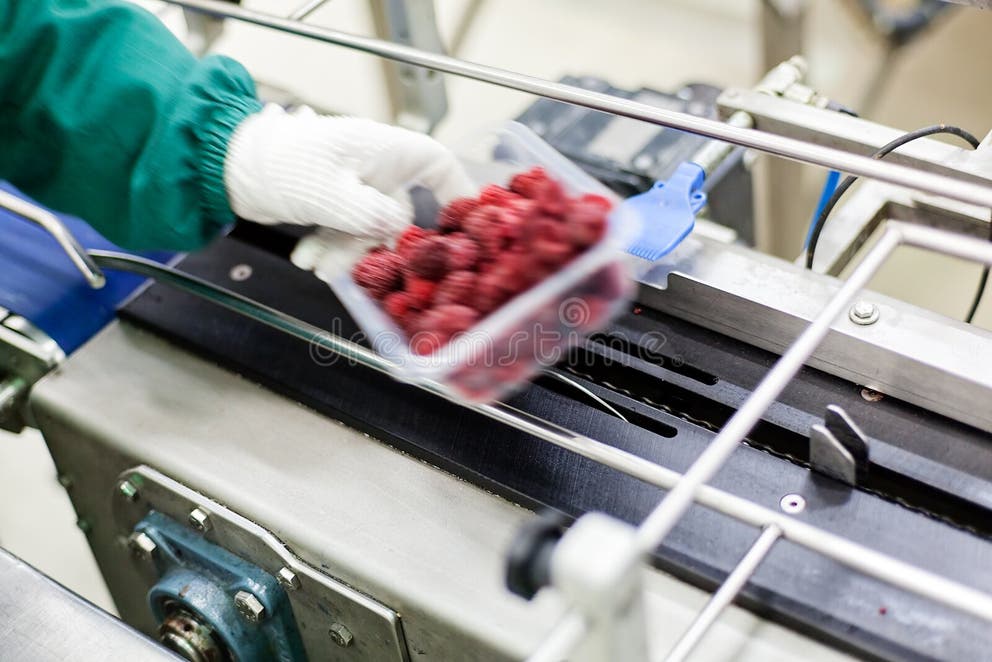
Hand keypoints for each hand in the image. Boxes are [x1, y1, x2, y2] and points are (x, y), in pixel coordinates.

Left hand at [224, 104, 473, 277]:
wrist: (227, 164)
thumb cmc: (280, 163)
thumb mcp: (329, 193)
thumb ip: (368, 215)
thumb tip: (400, 230)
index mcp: (384, 150)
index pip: (439, 166)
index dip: (460, 194)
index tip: (467, 225)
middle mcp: (376, 167)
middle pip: (400, 212)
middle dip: (377, 244)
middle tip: (355, 268)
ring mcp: (355, 184)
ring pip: (369, 229)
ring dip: (346, 252)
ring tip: (316, 266)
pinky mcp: (334, 201)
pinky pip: (345, 231)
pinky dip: (329, 247)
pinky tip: (307, 259)